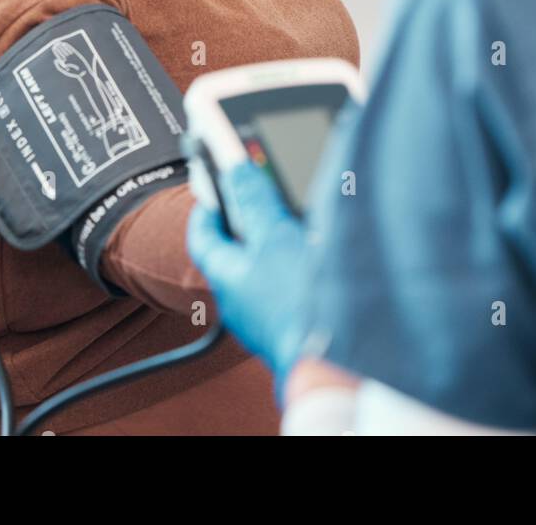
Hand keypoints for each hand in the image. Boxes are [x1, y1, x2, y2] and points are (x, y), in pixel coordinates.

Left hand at [186, 160, 310, 392]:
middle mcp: (238, 302)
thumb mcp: (275, 236)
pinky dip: (295, 272)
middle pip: (234, 253)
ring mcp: (263, 320)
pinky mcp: (288, 330)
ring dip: (276, 248)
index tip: (216, 187)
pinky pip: (283, 292)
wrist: (333, 363)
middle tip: (263, 200)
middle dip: (248, 224)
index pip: (202, 236)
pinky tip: (318, 265)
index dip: (207, 208)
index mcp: (226, 277)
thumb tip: (236, 171)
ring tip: (299, 229)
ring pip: (262, 273)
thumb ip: (254, 201)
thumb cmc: (297, 303)